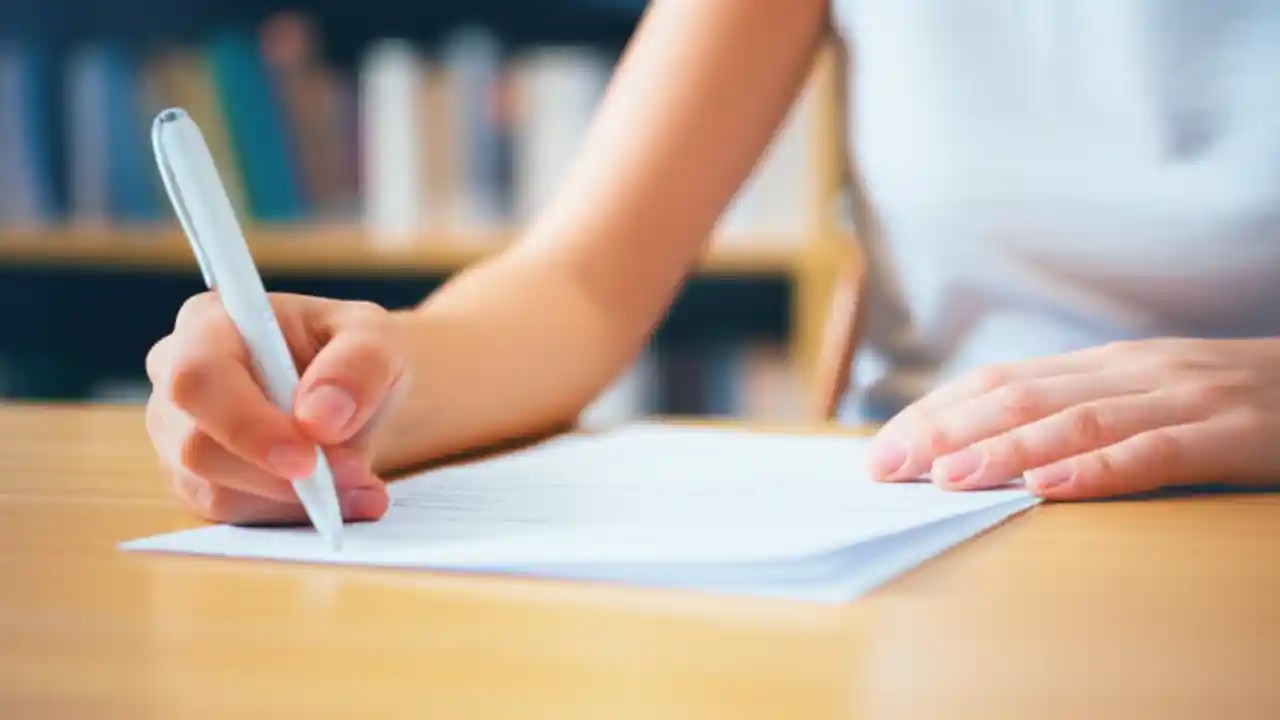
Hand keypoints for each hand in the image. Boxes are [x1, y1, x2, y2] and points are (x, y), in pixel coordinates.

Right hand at [145, 292, 407, 523]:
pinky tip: (340, 500)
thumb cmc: (354, 354)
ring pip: (215, 491)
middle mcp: (176, 379)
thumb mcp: (377, 338)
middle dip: (281, 475)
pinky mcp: (197, 484)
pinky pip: (232, 517)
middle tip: (356, 475)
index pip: (198, 378)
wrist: (354, 394)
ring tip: (362, 485)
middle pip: (198, 446)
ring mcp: (178, 437)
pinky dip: (292, 516)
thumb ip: (358, 365)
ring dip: (295, 500)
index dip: (246, 424)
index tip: (306, 458)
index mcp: (208, 324)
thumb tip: (319, 419)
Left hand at [867, 338, 1279, 499]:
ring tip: (948, 477)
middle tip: (887, 467)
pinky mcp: (1230, 434)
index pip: (998, 383)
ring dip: (1005, 450)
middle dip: (945, 432)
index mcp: (1102, 365)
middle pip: (1019, 398)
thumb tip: (985, 449)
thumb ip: (1075, 413)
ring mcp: (1181, 399)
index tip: (880, 450)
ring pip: (1075, 420)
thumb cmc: (1225, 401)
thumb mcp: (1143, 396)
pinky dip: (1098, 470)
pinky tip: (1049, 488)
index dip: (935, 413)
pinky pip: (1155, 452)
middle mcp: (1130, 373)